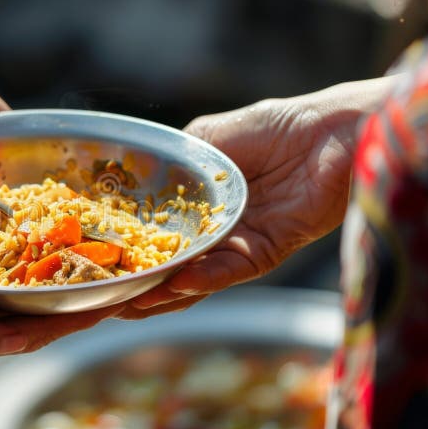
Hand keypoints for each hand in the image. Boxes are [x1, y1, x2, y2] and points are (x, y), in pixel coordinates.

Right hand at [0, 239, 121, 373]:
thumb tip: (19, 342)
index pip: (30, 334)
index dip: (72, 321)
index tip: (110, 305)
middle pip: (30, 317)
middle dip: (70, 301)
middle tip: (111, 282)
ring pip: (15, 295)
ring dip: (50, 281)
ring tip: (87, 265)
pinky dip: (19, 264)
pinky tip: (38, 249)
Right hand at [118, 77, 396, 318]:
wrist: (331, 130)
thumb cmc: (274, 126)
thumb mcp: (208, 138)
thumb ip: (175, 161)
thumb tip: (133, 176)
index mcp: (201, 204)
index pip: (158, 232)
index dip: (130, 247)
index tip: (96, 262)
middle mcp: (217, 229)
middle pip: (173, 263)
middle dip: (142, 284)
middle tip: (106, 300)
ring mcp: (241, 243)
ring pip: (199, 275)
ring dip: (167, 290)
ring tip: (133, 302)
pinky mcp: (269, 250)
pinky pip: (234, 268)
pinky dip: (208, 275)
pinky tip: (181, 280)